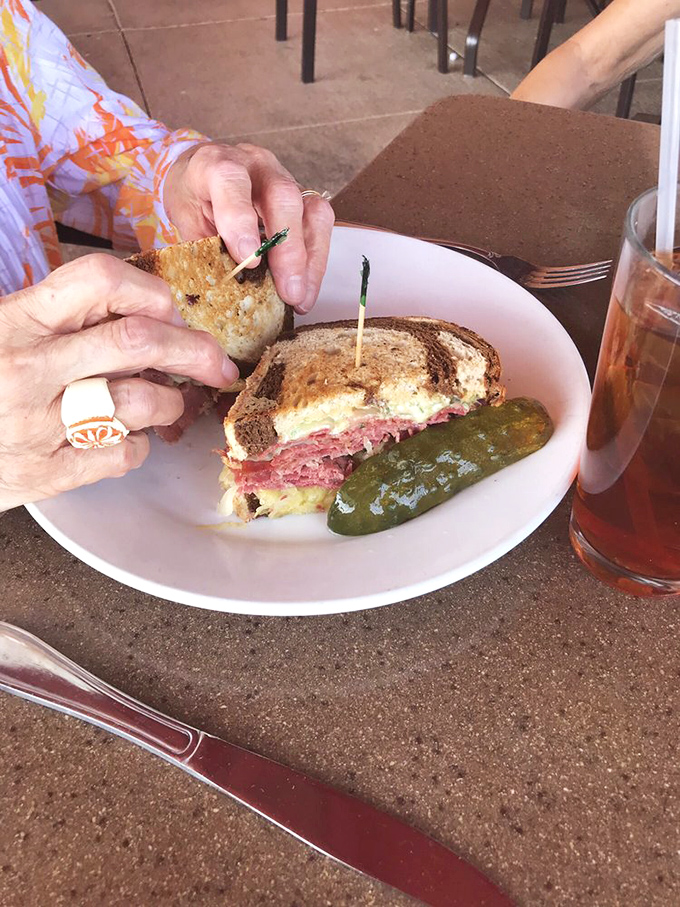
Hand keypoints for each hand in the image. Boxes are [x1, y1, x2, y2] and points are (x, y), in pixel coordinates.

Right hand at [0, 254, 236, 511]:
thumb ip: (53, 318)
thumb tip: (138, 309)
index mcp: (15, 320)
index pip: (98, 281)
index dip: (148, 290)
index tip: (172, 307)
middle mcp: (29, 367)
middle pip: (139, 341)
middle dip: (195, 349)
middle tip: (217, 362)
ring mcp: (38, 424)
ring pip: (141, 401)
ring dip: (172, 401)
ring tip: (171, 402)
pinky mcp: (45, 474)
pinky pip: (121, 454)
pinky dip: (140, 445)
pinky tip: (129, 438)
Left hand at [163, 142, 334, 314]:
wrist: (203, 175)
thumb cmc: (194, 198)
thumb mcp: (185, 220)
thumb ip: (205, 246)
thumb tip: (227, 288)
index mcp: (214, 163)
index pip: (231, 181)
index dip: (240, 220)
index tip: (248, 259)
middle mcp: (255, 164)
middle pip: (283, 196)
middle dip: (289, 249)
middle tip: (288, 290)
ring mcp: (285, 178)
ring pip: (312, 211)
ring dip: (310, 260)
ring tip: (301, 297)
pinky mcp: (303, 197)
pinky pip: (320, 226)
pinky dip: (315, 262)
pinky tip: (306, 289)